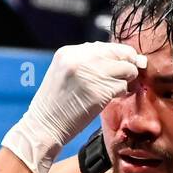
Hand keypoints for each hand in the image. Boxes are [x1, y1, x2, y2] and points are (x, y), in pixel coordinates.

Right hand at [3, 41, 145, 172]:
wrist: (43, 127)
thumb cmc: (55, 105)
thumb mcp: (64, 73)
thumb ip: (85, 62)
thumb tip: (115, 56)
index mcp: (68, 52)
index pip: (104, 45)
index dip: (117, 55)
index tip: (122, 64)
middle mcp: (79, 58)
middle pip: (119, 53)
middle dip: (127, 63)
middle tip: (129, 74)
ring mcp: (90, 74)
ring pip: (125, 68)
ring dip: (126, 79)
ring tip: (115, 89)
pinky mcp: (99, 91)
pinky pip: (122, 86)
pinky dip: (120, 93)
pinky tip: (109, 99)